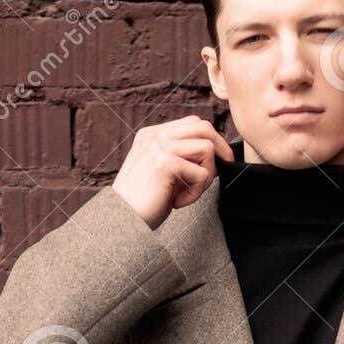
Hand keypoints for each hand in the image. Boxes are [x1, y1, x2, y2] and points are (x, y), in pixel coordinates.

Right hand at [111, 116, 232, 229]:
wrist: (121, 220)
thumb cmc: (144, 202)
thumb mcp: (163, 171)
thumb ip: (184, 158)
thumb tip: (220, 155)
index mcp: (152, 135)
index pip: (193, 123)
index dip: (212, 141)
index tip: (218, 161)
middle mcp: (154, 136)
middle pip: (204, 127)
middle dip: (221, 150)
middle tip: (222, 171)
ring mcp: (158, 147)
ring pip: (207, 148)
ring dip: (207, 175)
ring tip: (190, 192)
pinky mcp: (165, 164)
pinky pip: (202, 174)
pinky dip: (196, 193)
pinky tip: (177, 203)